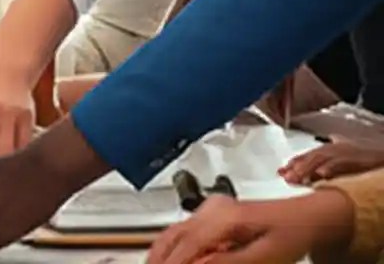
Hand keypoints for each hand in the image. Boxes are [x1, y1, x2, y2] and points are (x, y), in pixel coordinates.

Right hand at [148, 191, 353, 263]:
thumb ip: (229, 262)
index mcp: (226, 217)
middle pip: (173, 237)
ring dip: (162, 255)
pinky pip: (183, 233)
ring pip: (173, 234)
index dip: (174, 263)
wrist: (307, 217)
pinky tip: (170, 260)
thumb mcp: (267, 257)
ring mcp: (210, 210)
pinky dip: (173, 249)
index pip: (188, 244)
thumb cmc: (293, 234)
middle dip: (160, 260)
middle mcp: (213, 209)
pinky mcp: (211, 215)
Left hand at [280, 138, 383, 184]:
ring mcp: (342, 152)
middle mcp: (332, 148)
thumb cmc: (364, 155)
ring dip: (307, 169)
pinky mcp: (354, 158)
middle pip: (310, 157)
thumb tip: (317, 172)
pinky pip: (340, 163)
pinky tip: (322, 175)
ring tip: (297, 178)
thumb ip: (328, 162)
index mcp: (328, 148)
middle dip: (296, 168)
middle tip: (285, 178)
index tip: (280, 172)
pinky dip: (330, 168)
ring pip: (320, 159)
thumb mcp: (343, 156)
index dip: (292, 163)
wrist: (382, 152)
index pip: (306, 156)